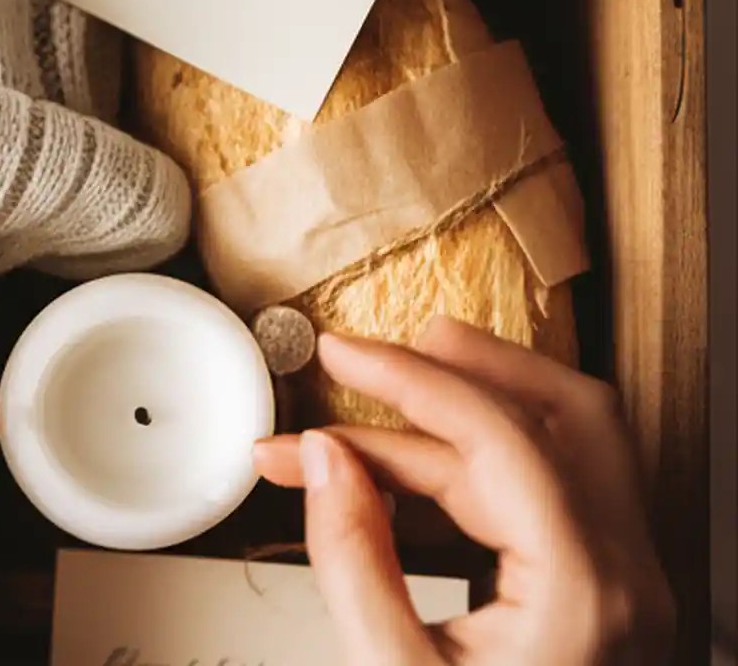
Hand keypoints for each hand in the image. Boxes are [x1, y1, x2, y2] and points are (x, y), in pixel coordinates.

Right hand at [252, 317, 674, 664]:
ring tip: (398, 385)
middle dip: (453, 373)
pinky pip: (551, 491)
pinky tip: (410, 472)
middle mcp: (626, 574)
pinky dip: (479, 463)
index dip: (408, 385)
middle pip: (555, 416)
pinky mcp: (603, 591)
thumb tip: (324, 462)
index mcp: (584, 593)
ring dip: (482, 400)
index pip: (497, 438)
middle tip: (370, 358)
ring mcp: (627, 581)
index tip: (344, 359)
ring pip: (569, 440)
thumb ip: (352, 557)